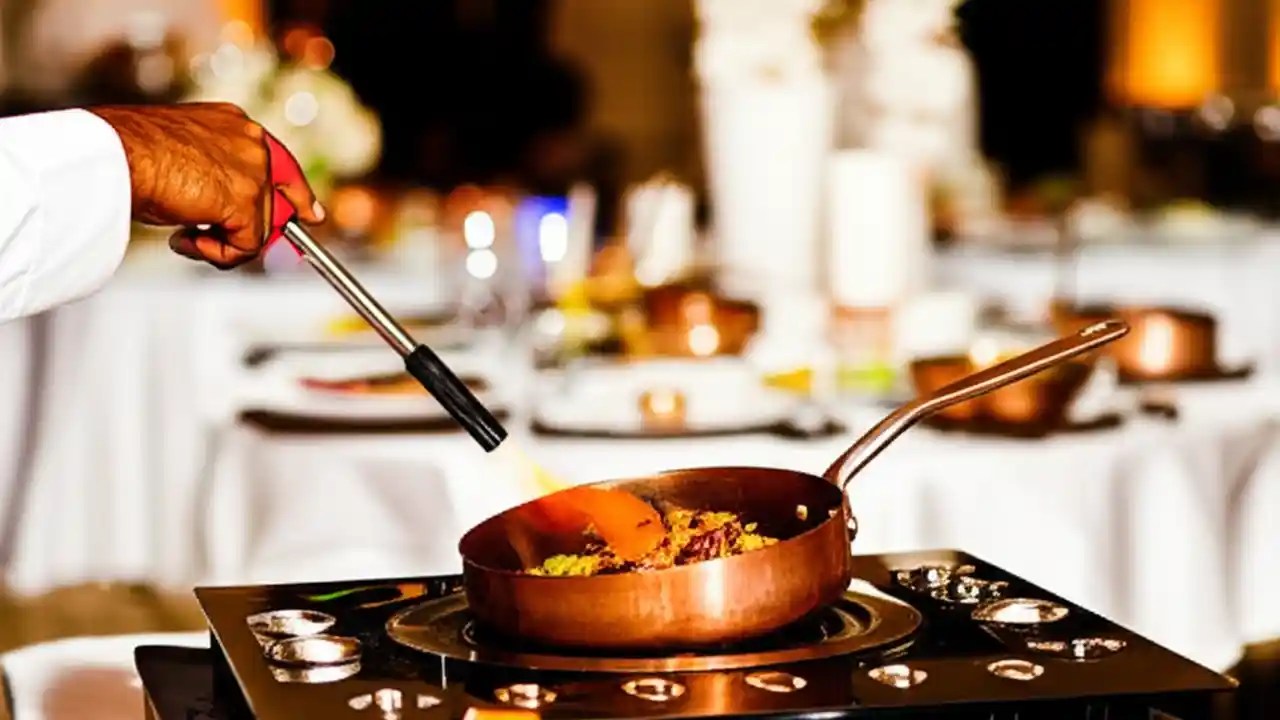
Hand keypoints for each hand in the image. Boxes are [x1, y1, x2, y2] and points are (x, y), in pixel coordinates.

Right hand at [89, 103, 324, 268]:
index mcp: (234, 124)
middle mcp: (251, 142)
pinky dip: (218, 255)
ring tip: (185, 236)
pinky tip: (185, 241)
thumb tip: (217, 208)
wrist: (114, 155)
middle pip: (278, 200)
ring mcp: (252, 171)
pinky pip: (247, 246)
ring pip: (259, 228)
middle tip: (217, 242)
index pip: (279, 162)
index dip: (296, 193)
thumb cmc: (128, 151)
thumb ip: (209, 173)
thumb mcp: (180, 155)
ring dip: (222, 243)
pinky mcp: (245, 202)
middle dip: (254, 229)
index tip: (310, 215)